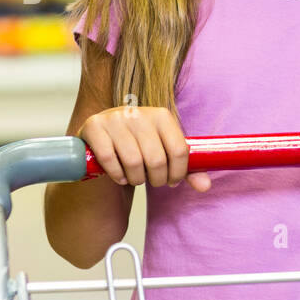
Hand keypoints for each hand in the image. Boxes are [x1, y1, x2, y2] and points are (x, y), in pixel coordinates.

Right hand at [77, 106, 211, 191]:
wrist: (106, 137)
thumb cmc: (141, 147)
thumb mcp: (166, 153)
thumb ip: (188, 170)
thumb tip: (205, 187)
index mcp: (162, 115)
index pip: (179, 150)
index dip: (178, 173)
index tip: (172, 180)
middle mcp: (139, 113)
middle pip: (157, 160)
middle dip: (157, 179)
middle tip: (152, 181)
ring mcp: (115, 118)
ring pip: (133, 161)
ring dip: (136, 179)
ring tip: (135, 178)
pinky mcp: (94, 126)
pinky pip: (108, 159)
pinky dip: (116, 174)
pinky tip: (120, 176)